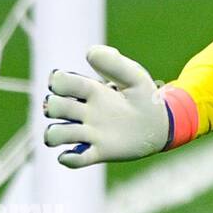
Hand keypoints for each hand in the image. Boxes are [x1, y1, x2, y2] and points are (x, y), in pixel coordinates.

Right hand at [43, 45, 171, 167]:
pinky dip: (69, 158)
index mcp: (90, 91)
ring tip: (78, 132)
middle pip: (51, 107)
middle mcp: (84, 112)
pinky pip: (73, 160)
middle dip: (54, 106)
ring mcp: (90, 133)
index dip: (58, 81)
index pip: (59, 83)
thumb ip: (115, 64)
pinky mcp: (99, 152)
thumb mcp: (134, 77)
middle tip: (77, 109)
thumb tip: (89, 52)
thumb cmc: (144, 98)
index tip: (78, 84)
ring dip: (56, 134)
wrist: (161, 125)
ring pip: (54, 134)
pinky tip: (79, 151)